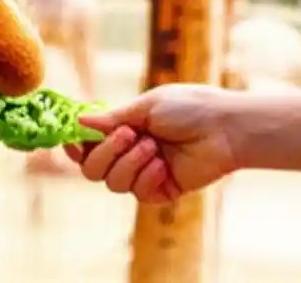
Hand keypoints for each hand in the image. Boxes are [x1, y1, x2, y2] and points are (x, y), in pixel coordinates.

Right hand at [65, 83, 240, 203]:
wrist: (225, 128)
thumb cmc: (189, 108)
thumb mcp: (145, 107)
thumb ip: (111, 119)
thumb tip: (79, 121)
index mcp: (123, 129)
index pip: (87, 145)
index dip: (76, 146)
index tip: (75, 140)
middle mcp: (129, 153)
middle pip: (92, 169)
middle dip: (104, 153)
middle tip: (128, 135)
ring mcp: (144, 174)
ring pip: (112, 183)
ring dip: (129, 163)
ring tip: (154, 147)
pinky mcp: (161, 191)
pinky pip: (138, 193)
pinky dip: (147, 177)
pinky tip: (164, 164)